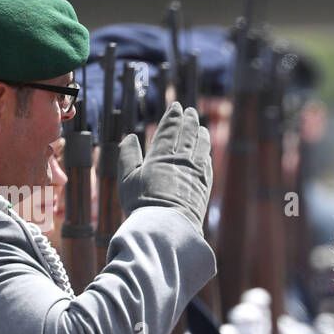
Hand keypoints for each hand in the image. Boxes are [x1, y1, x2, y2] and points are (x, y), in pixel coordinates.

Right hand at [117, 101, 211, 231]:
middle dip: (190, 121)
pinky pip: (207, 164)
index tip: (176, 107)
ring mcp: (195, 172)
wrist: (167, 226)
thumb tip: (131, 137)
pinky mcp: (204, 186)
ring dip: (201, 135)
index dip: (173, 117)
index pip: (169, 130)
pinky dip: (206, 154)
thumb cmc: (142, 204)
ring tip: (202, 128)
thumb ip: (128, 156)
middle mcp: (181, 160)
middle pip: (188, 134)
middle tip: (191, 111)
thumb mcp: (127, 179)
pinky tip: (206, 152)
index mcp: (161, 156)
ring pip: (201, 147)